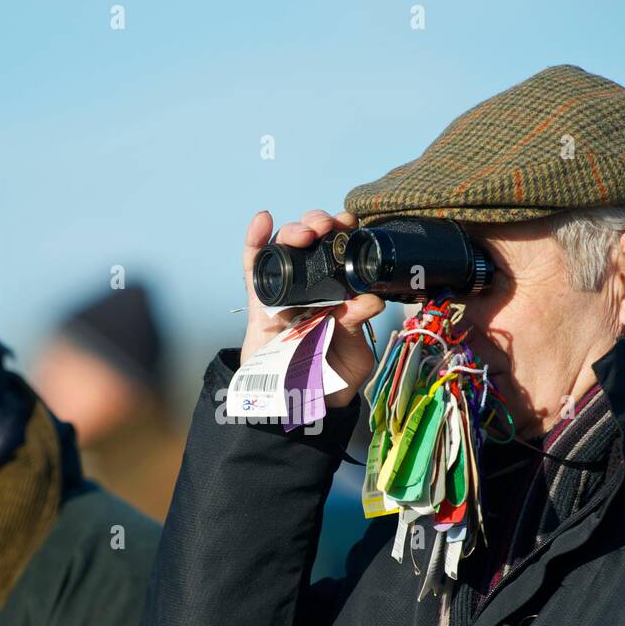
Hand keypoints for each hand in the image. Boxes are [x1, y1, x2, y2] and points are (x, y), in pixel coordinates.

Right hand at [241, 209, 386, 407]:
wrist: (299, 405)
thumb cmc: (330, 378)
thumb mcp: (354, 354)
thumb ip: (357, 327)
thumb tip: (370, 300)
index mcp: (339, 293)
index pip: (342, 252)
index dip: (346, 233)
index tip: (353, 226)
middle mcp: (312, 285)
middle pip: (312, 241)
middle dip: (321, 223)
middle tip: (331, 227)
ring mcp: (284, 290)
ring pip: (285, 246)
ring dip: (294, 229)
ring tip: (306, 232)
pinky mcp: (259, 300)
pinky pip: (254, 265)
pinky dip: (255, 240)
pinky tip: (262, 220)